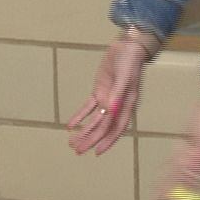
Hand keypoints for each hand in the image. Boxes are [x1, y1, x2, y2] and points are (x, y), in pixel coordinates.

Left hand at [67, 28, 159, 155]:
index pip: (117, 127)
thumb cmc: (129, 62)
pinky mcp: (100, 91)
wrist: (127, 47)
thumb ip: (118, 95)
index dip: (108, 140)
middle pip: (103, 126)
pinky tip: (70, 125)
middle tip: (77, 150)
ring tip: (72, 143)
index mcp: (127, 103)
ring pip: (95, 120)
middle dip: (91, 139)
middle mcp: (117, 105)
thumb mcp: (124, 77)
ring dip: (84, 131)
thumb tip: (110, 112)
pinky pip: (88, 107)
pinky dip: (80, 116)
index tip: (97, 152)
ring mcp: (108, 99)